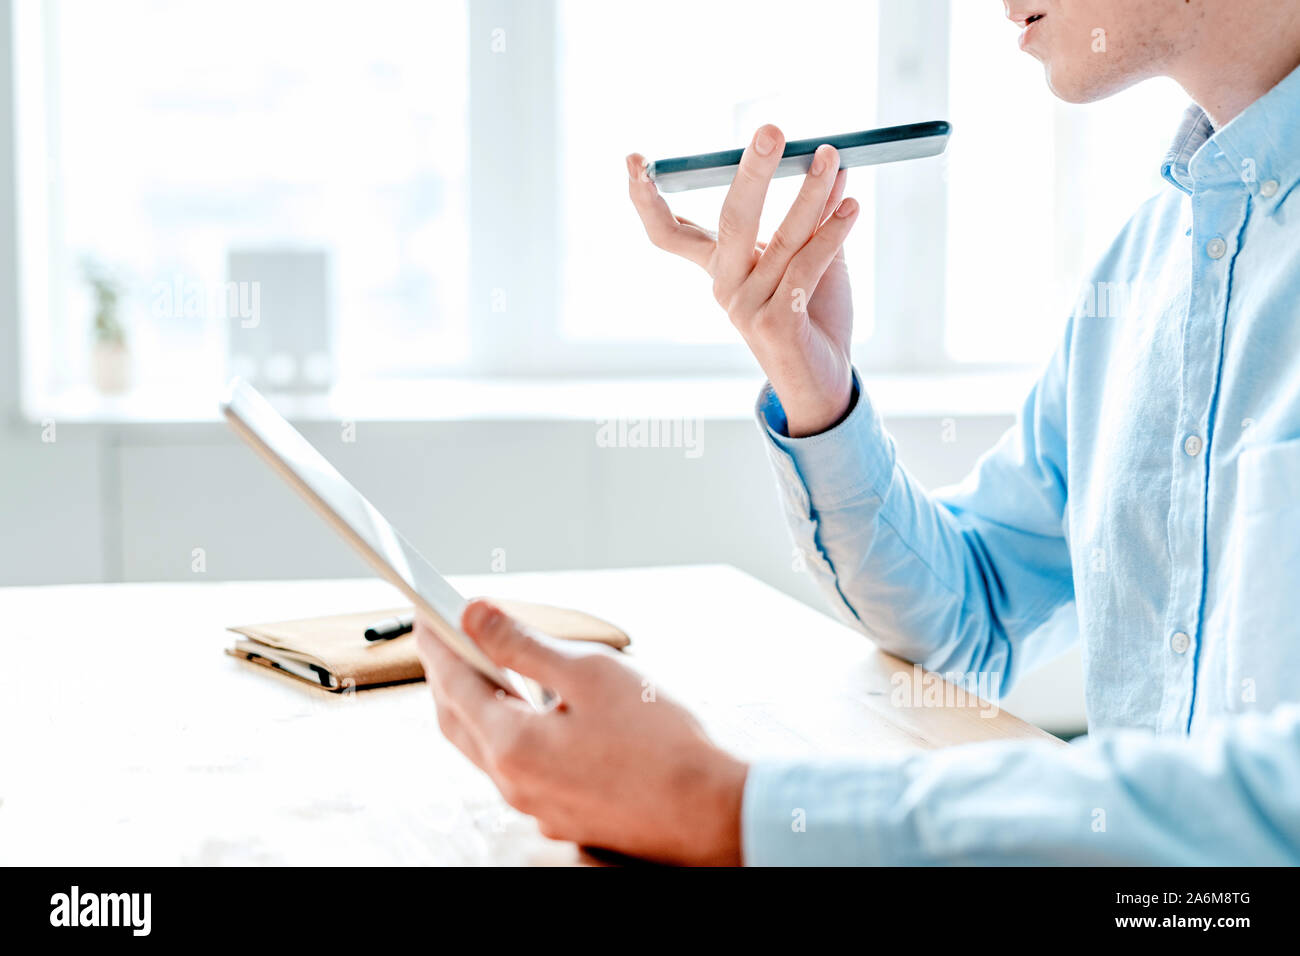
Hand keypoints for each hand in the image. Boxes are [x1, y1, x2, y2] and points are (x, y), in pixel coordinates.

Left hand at [415, 600, 747, 865]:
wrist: (709, 811)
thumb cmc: (660, 744)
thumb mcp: (589, 673)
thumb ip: (523, 644)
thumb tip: (475, 616)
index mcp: (512, 745)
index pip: (453, 683)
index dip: (436, 642)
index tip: (427, 613)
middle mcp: (513, 782)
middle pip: (458, 719)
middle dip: (446, 675)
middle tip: (446, 638)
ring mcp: (536, 805)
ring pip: (485, 746)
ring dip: (477, 703)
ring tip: (486, 664)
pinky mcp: (561, 813)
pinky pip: (517, 766)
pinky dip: (509, 731)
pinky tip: (533, 711)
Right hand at [627, 125, 860, 436]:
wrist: (822, 381)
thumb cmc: (811, 315)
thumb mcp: (807, 258)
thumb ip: (813, 217)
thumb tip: (831, 161)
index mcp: (718, 268)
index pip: (669, 233)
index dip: (647, 199)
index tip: (633, 160)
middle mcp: (724, 285)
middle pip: (729, 220)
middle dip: (751, 172)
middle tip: (770, 130)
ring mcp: (746, 307)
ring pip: (782, 238)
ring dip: (811, 194)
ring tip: (834, 158)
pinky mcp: (776, 324)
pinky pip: (806, 267)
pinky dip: (831, 234)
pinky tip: (850, 209)